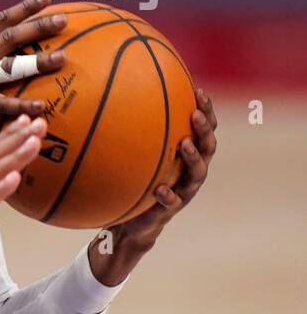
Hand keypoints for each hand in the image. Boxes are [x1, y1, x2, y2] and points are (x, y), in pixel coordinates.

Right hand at [0, 0, 66, 152]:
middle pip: (10, 37)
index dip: (24, 8)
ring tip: (63, 58)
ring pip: (10, 67)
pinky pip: (2, 104)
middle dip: (38, 26)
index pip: (0, 20)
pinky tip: (43, 106)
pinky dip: (22, 105)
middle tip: (64, 20)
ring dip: (38, 62)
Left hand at [89, 88, 217, 284]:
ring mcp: (184, 190)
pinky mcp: (170, 210)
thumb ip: (128, 134)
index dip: (205, 109)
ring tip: (186, 145)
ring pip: (198, 173)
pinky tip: (160, 190)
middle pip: (208, 146)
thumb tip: (106, 99)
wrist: (132, 223)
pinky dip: (168, 196)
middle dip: (205, 129)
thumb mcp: (132, 157)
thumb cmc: (133, 182)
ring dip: (194, 158)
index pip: (202, 128)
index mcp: (186, 153)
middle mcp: (190, 170)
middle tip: (196, 114)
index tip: (199, 89)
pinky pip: (173, 203)